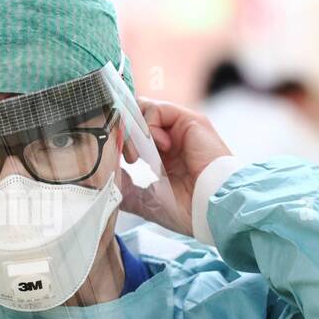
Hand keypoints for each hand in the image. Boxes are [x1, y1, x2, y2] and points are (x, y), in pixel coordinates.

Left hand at [121, 98, 230, 232]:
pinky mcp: (189, 120)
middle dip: (121, 136)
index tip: (111, 161)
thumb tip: (107, 176)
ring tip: (136, 157)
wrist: (211, 210)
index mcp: (162, 156)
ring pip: (141, 111)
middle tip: (124, 159)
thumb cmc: (186, 210)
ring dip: (131, 132)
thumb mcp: (145, 200)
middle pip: (134, 119)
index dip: (118, 142)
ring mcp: (180, 128)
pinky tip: (154, 146)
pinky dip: (146, 124)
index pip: (132, 135)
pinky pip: (155, 108)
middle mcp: (171, 139)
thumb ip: (126, 187)